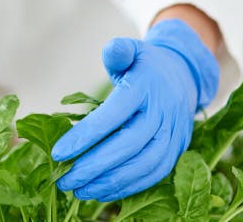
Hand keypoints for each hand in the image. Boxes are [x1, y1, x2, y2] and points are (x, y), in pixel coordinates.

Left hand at [51, 18, 219, 201]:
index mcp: (144, 88)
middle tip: (65, 179)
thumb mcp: (131, 50)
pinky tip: (103, 192)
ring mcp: (173, 133)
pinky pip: (155, 173)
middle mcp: (161, 113)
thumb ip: (117, 52)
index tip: (58, 153)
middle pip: (127, 146)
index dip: (85, 136)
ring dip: (110, 182)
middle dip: (94, 166)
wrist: (183, 75)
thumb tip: (112, 52)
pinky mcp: (177, 149)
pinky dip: (130, 186)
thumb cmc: (144, 65)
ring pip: (143, 165)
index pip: (112, 116)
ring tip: (79, 190)